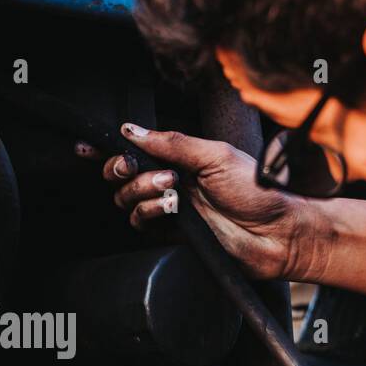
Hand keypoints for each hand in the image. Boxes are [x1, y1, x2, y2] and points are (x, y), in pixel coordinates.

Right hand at [76, 123, 313, 279]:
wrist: (277, 233)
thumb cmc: (258, 191)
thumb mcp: (216, 155)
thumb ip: (173, 143)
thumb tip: (133, 130)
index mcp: (181, 157)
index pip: (137, 148)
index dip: (109, 148)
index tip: (88, 147)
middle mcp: (171, 180)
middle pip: (121, 174)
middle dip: (122, 168)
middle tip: (135, 166)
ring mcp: (169, 207)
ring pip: (127, 198)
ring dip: (142, 189)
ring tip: (171, 187)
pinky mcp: (171, 234)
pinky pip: (140, 222)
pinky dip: (149, 211)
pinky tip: (171, 208)